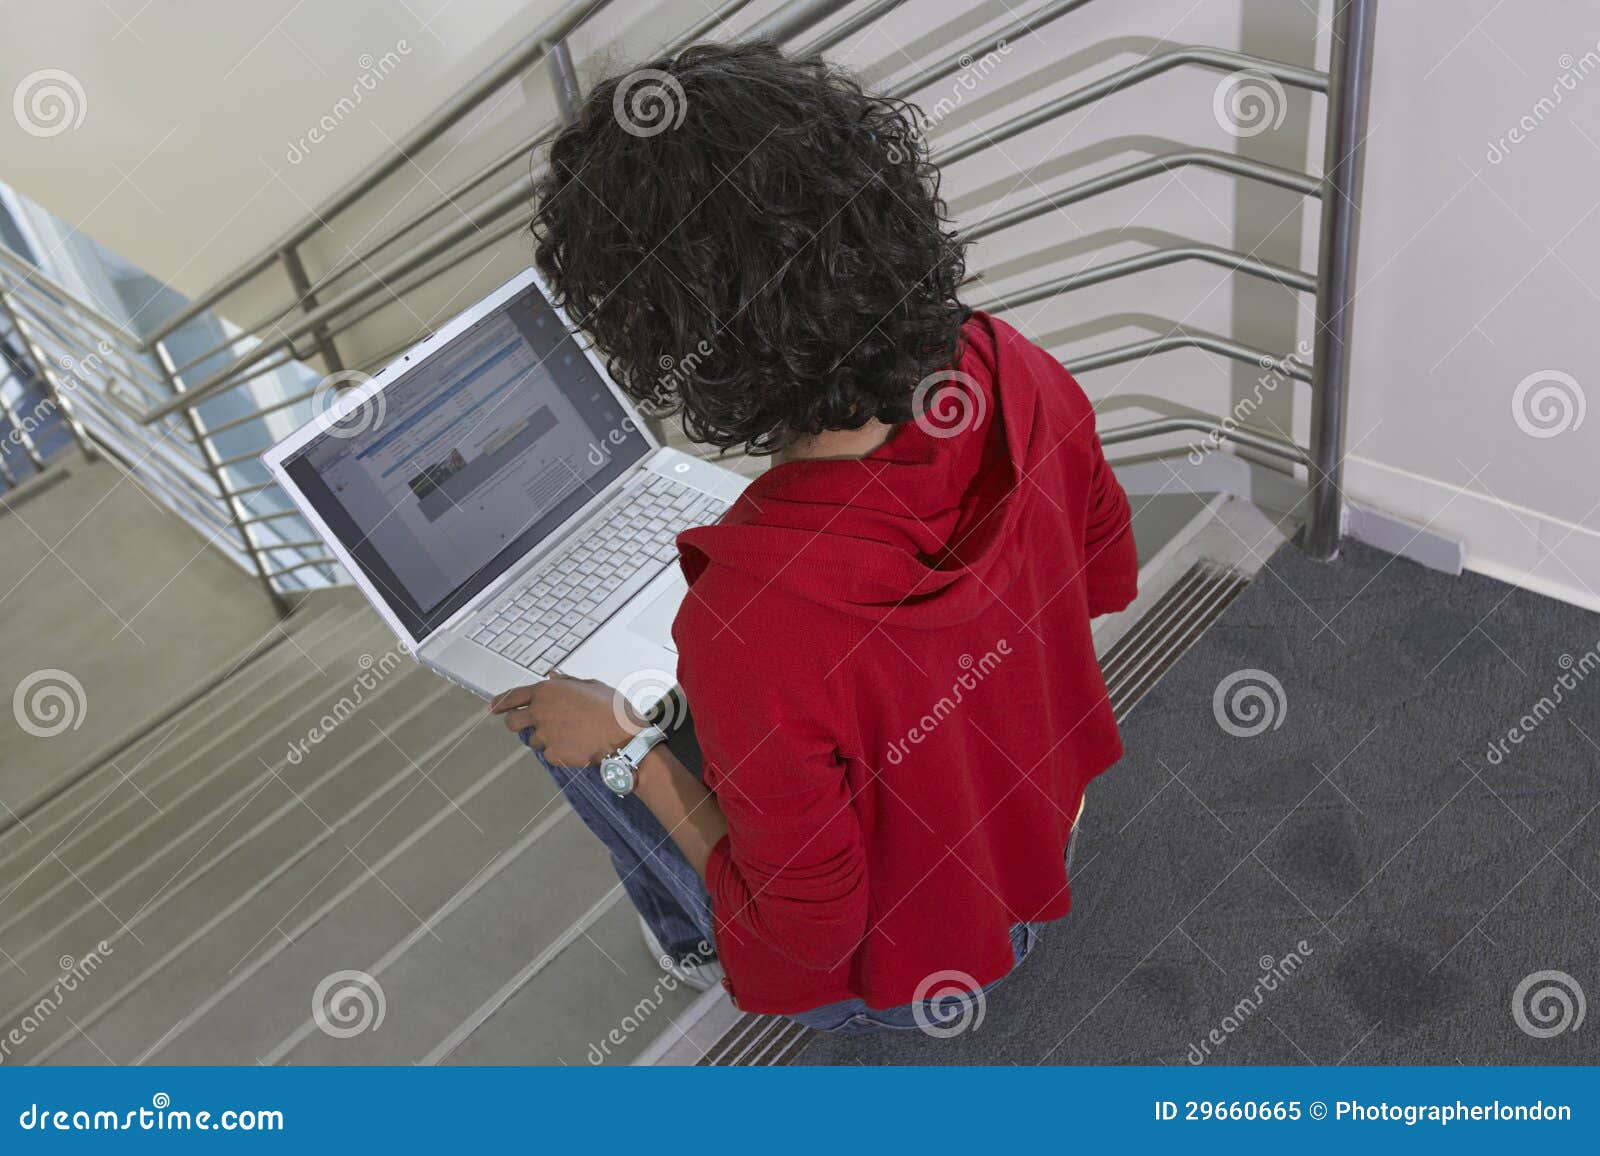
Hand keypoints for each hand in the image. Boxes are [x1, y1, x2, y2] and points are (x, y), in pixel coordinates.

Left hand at [488, 672, 642, 767]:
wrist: (624, 738)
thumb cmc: (612, 710)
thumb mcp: (591, 685)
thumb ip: (567, 681)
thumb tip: (555, 676)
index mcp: (548, 691)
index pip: (512, 696)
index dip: (500, 703)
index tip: (493, 708)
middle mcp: (541, 712)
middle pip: (512, 723)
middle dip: (518, 724)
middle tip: (531, 726)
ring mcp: (546, 735)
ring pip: (533, 740)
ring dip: (546, 738)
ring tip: (570, 734)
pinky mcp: (553, 754)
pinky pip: (549, 754)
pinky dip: (559, 752)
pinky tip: (577, 746)